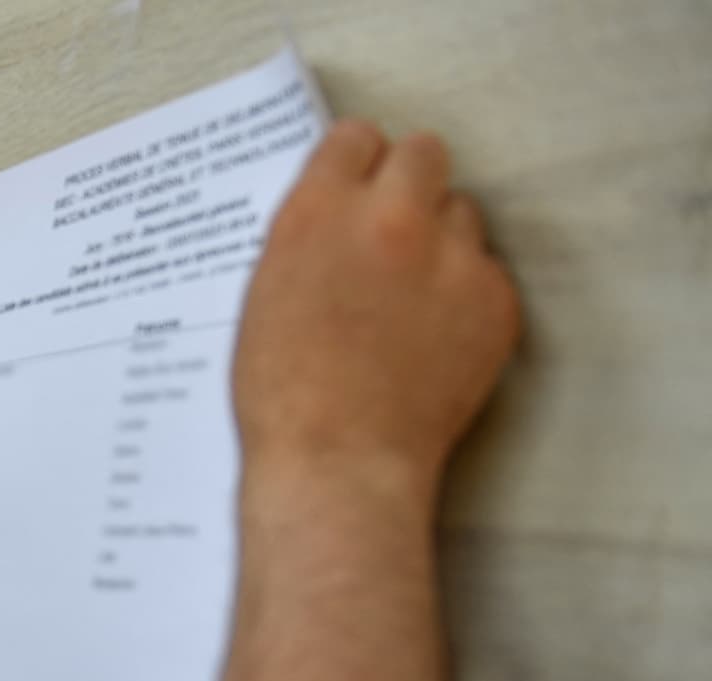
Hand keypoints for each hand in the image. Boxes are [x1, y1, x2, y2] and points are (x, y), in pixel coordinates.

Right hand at [236, 121, 519, 508]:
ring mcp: (450, 259)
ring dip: (441, 239)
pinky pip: (487, 272)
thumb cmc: (282, 395)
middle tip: (393, 227)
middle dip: (408, 183)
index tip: (356, 186)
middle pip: (424, 153)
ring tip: (413, 293)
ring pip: (463, 212)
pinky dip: (466, 296)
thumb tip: (337, 216)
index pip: (355, 138)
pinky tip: (434, 337)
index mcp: (316, 215)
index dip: (356, 164)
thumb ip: (307, 239)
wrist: (339, 463)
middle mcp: (389, 221)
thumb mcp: (264, 296)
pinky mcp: (495, 301)